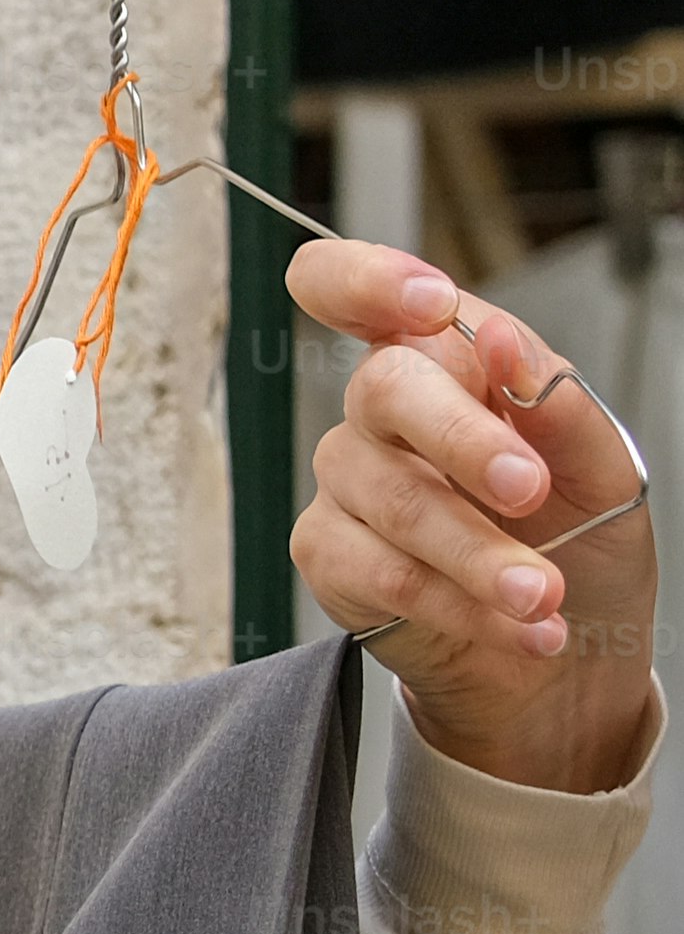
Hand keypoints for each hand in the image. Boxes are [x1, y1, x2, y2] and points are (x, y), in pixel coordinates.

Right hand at [288, 238, 661, 797]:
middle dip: (464, 442)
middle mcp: (383, 413)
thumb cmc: (578, 541)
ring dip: (481, 555)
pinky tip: (513, 625)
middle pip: (384, 390)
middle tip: (529, 490)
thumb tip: (501, 341)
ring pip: (396, 501)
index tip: (428, 302)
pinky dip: (458, 604)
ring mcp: (348, 484)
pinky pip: (381, 572)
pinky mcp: (330, 556)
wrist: (565, 653)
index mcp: (445, 362)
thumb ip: (558, 402)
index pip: (352, 286)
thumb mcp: (604, 467)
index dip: (367, 280)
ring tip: (544, 595)